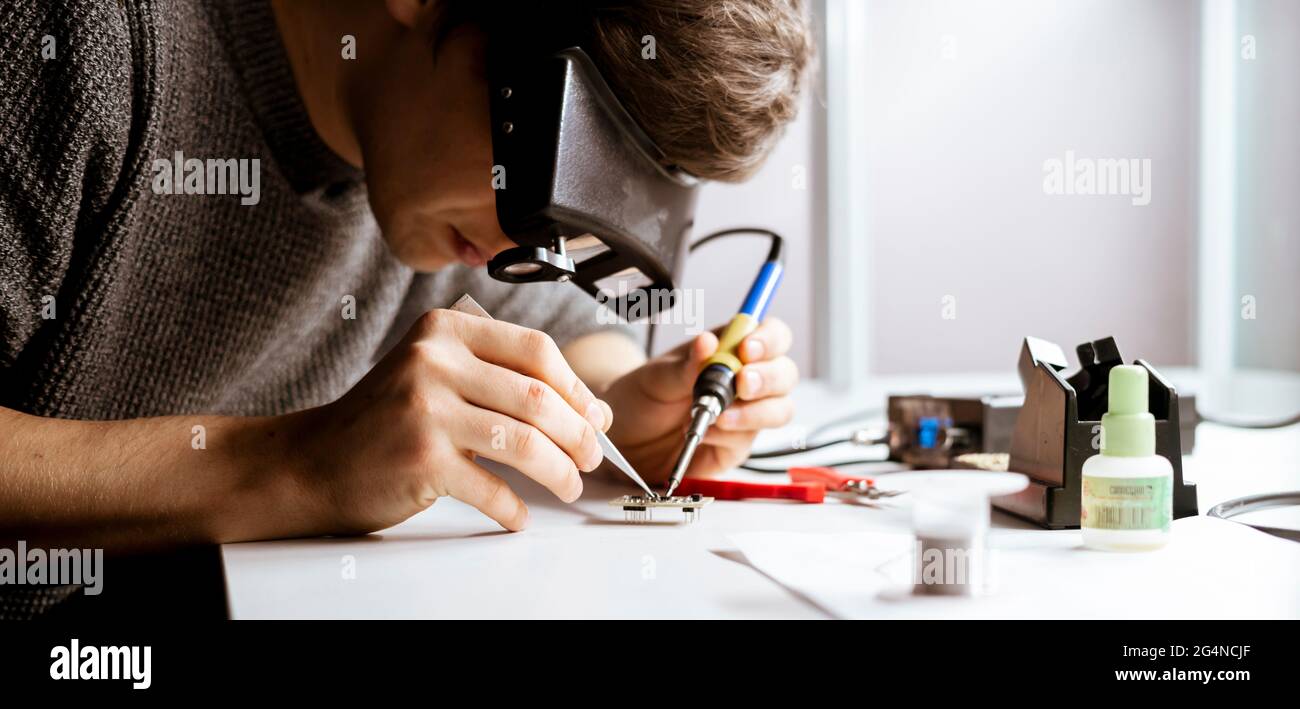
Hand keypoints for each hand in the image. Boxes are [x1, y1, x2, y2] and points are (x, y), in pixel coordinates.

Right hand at [281, 309, 612, 533]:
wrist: (312, 462)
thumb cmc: (385, 421)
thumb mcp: (435, 373)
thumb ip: (499, 378)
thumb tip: (586, 408)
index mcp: (445, 331)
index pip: (535, 349)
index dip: (577, 387)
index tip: (596, 416)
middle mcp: (433, 361)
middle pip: (537, 396)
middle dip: (578, 433)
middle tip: (590, 458)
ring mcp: (425, 409)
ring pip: (523, 441)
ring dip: (558, 471)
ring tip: (568, 486)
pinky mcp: (420, 459)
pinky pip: (491, 488)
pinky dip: (513, 509)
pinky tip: (518, 516)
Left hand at [601, 318, 796, 482]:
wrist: (622, 439)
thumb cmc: (640, 397)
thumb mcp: (655, 377)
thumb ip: (685, 365)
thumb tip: (708, 342)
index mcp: (730, 350)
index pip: (771, 335)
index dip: (769, 339)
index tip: (748, 349)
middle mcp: (745, 380)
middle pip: (785, 373)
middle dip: (769, 378)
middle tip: (743, 384)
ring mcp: (745, 414)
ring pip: (780, 410)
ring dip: (755, 412)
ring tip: (718, 416)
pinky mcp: (735, 446)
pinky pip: (748, 441)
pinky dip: (728, 436)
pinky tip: (705, 432)